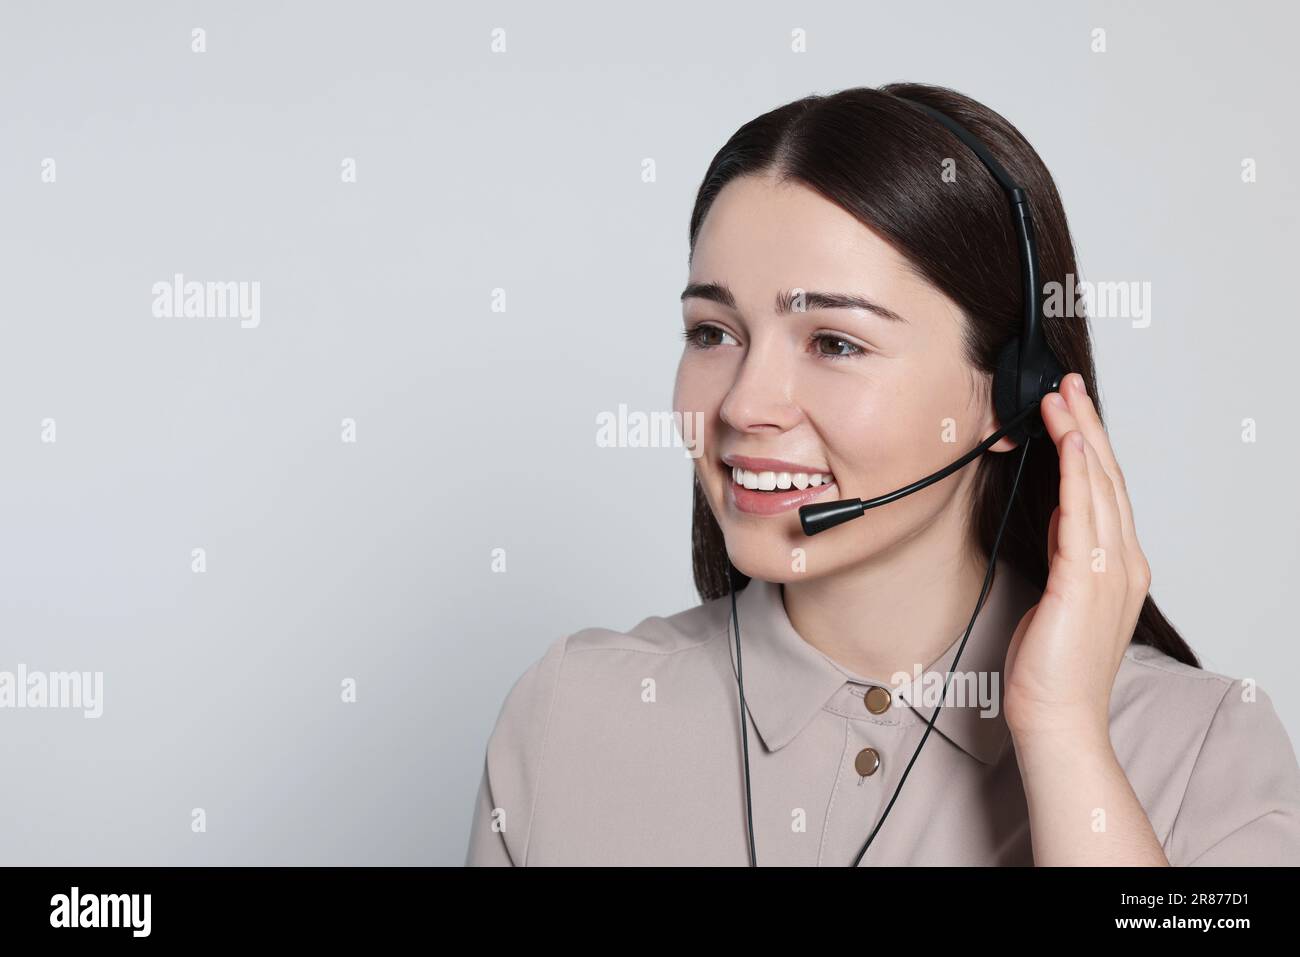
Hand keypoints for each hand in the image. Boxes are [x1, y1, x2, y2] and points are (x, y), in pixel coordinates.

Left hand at [1002, 372, 1151, 745]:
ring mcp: (1107, 570)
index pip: (1105, 491)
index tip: (1071, 409)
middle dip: (1086, 425)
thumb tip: (1059, 514)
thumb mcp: (1060, 596)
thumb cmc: (1053, 668)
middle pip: (1106, 478)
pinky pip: (1082, 514)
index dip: (1088, 445)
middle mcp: (1121, 562)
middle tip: (1068, 383)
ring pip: (1097, 486)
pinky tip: (1068, 442)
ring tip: (1061, 397)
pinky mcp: (1083, 580)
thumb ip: (1066, 553)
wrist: (1058, 718)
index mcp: (1117, 566)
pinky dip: (1076, 473)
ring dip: (1078, 435)